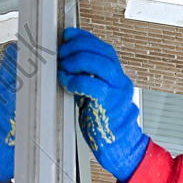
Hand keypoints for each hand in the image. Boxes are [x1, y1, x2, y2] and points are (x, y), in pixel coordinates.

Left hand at [58, 27, 148, 182]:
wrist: (119, 147)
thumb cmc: (104, 122)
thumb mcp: (96, 95)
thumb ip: (87, 78)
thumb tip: (66, 63)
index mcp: (117, 76)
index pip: (103, 47)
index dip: (85, 38)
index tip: (68, 36)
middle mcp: (120, 81)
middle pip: (102, 52)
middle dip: (78, 47)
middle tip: (62, 54)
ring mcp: (117, 92)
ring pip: (99, 64)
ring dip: (77, 61)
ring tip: (64, 68)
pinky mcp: (109, 105)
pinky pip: (92, 85)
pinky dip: (76, 80)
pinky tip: (67, 82)